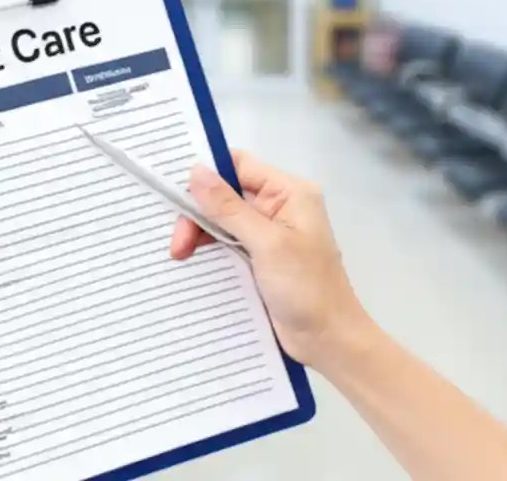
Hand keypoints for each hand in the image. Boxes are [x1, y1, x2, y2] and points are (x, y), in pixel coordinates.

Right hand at [170, 151, 368, 367]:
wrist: (328, 339)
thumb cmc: (306, 288)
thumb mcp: (266, 244)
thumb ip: (229, 208)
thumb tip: (197, 171)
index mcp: (290, 193)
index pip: (240, 165)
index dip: (208, 174)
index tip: (177, 193)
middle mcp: (279, 207)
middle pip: (227, 193)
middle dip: (199, 212)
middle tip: (178, 242)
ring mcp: (269, 234)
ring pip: (223, 219)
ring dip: (200, 232)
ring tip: (180, 254)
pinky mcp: (260, 259)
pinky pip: (227, 243)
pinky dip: (209, 248)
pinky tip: (191, 260)